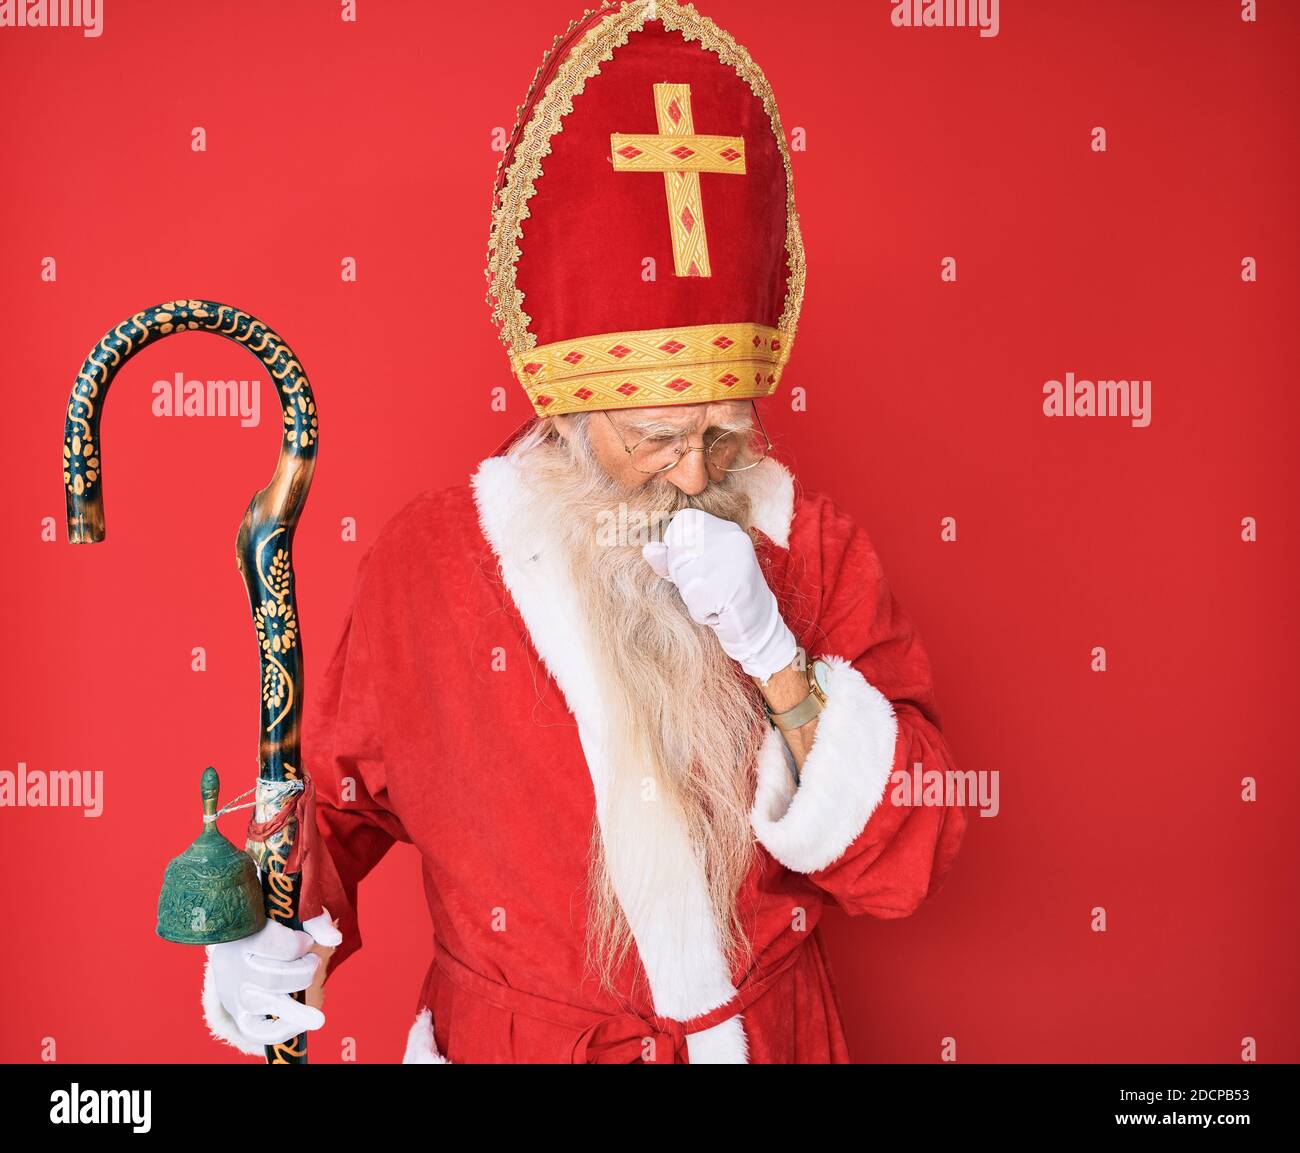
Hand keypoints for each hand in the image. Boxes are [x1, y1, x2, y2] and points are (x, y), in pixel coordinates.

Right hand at [206, 907, 341, 1050]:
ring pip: (268, 1003)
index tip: (306, 941)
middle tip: (311, 961)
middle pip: (274, 978)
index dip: (300, 944)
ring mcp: (234, 993)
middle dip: (304, 971)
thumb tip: (335, 939)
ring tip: (315, 1003)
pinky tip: (305, 1024)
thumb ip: (313, 920)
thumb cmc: (269, 922)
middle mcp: (233, 966)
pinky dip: (283, 1030)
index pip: (275, 945)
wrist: (235, 942)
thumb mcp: (289, 913)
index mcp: (243, 935)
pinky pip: (258, 1031)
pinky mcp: (239, 1013)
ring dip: (298, 1002)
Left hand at [642, 508, 796, 680]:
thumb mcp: (697, 570)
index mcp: (727, 529)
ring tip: (715, 599)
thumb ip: (671, 558)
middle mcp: (734, 539)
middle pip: (679, 551)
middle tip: (709, 586)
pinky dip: (702, 614)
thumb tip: (648, 549)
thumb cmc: (723, 595)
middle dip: (684, 575)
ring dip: (692, 597)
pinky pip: (695, 604)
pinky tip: (720, 612)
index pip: (682, 522)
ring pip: (685, 579)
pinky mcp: (732, 590)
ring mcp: (735, 563)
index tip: (697, 565)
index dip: (678, 546)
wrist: (759, 626)